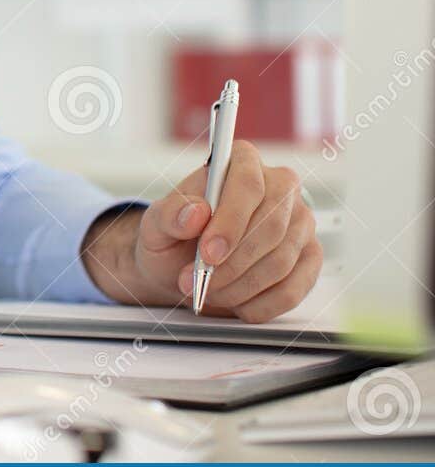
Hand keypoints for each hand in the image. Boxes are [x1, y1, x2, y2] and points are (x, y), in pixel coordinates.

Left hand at [81, 140, 322, 321]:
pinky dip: (262, 304)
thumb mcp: (156, 223)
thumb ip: (169, 214)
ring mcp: (301, 221)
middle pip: (270, 226)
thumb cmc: (173, 236)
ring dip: (241, 286)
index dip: (230, 222)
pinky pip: (295, 287)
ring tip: (209, 291)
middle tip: (200, 282)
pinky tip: (237, 305)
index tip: (208, 254)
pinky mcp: (310, 256)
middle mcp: (280, 185)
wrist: (185, 264)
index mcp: (242, 161)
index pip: (248, 184)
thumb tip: (195, 212)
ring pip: (281, 260)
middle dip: (232, 264)